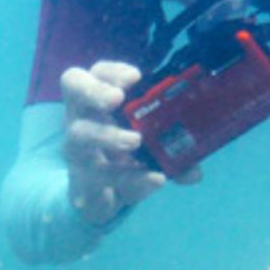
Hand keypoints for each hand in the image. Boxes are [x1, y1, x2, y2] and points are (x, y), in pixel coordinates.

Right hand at [59, 61, 196, 226]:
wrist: (98, 198)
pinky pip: (98, 177)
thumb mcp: (152, 150)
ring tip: (134, 141)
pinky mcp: (79, 178)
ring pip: (80, 134)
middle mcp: (82, 115)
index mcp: (100, 97)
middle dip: (95, 89)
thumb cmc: (125, 157)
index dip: (114, 71)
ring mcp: (76, 146)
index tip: (136, 76)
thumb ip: (172, 154)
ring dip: (108, 135)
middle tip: (116, 98)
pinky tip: (154, 179)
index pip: (99, 71)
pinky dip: (129, 178)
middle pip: (74, 86)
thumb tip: (195, 173)